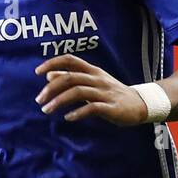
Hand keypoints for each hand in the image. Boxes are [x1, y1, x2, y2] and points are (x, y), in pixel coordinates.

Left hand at [34, 54, 148, 125]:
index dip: (52, 63)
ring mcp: (104, 92)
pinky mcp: (111, 107)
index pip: (70, 60)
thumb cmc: (111, 93)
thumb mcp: (91, 82)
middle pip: (70, 78)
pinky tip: (68, 118)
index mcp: (92, 70)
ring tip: (47, 110)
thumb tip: (48, 75)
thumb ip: (71, 78)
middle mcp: (97, 79)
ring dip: (59, 101)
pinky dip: (78, 112)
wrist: (140, 104)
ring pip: (78, 92)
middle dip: (51, 88)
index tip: (37, 72)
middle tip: (39, 100)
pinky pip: (92, 108)